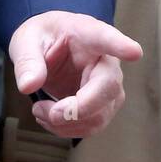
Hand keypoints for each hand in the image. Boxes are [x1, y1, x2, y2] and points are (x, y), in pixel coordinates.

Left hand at [9, 10, 142, 137]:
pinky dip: (67, 129)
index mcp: (86, 33)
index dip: (121, 46)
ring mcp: (108, 85)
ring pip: (101, 114)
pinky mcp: (103, 106)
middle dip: (79, 108)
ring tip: (39, 111)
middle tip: (50, 113)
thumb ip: (28, 60)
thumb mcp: (26, 41)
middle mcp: (105, 60)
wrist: (48, 48)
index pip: (106, 38)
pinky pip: (92, 125)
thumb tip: (28, 85)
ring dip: (68, 123)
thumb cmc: (43, 38)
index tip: (134, 52)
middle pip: (108, 87)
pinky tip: (48, 118)